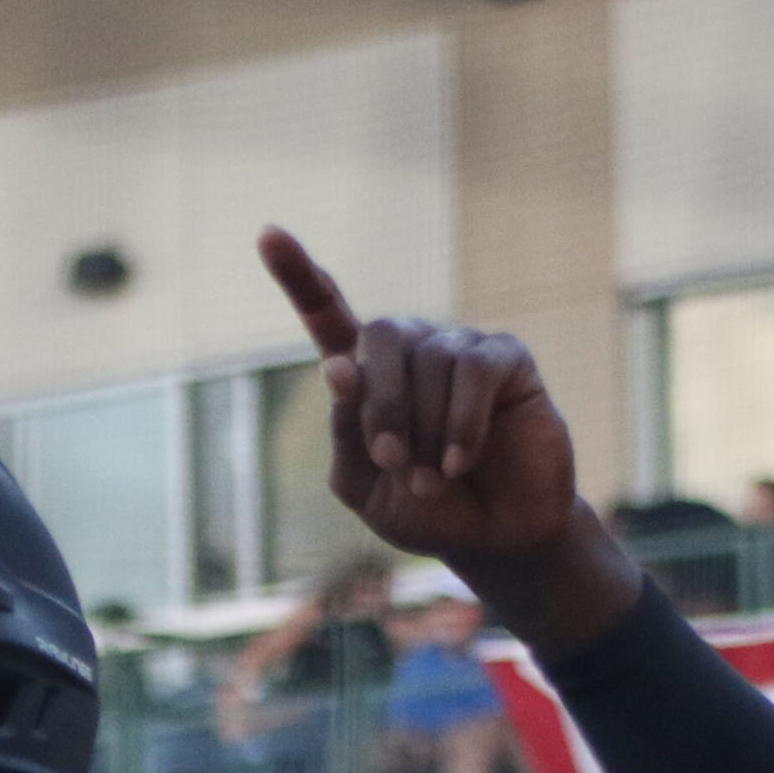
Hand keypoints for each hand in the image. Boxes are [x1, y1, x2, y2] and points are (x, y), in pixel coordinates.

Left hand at [257, 225, 619, 625]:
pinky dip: (461, 424)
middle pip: (377, 336)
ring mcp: (460, 347)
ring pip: (428, 361)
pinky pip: (473, 372)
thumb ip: (345, 431)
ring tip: (436, 476)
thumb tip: (337, 365)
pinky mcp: (506, 357)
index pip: (327, 314)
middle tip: (392, 460)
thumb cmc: (427, 511)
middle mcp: (411, 349)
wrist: (497, 537)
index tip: (267, 235)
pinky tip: (460, 461)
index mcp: (367, 375)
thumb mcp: (364, 485)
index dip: (298, 275)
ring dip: (426, 430)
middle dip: (381, 404)